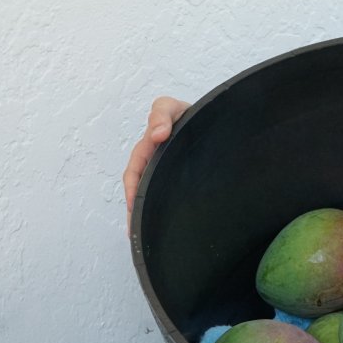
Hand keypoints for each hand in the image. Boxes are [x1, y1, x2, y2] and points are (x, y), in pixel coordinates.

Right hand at [124, 96, 190, 229]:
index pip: (135, 173)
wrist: (210, 118)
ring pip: (155, 195)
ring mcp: (168, 171)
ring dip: (147, 213)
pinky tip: (170, 225)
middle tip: (136, 231)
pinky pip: (170, 196)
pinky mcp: (182, 179)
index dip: (132, 191)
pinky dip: (166, 210)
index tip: (133, 208)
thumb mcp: (170, 108)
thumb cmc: (186, 113)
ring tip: (147, 234)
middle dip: (135, 210)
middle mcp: (155, 164)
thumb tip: (159, 134)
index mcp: (148, 150)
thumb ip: (161, 114)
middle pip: (141, 190)